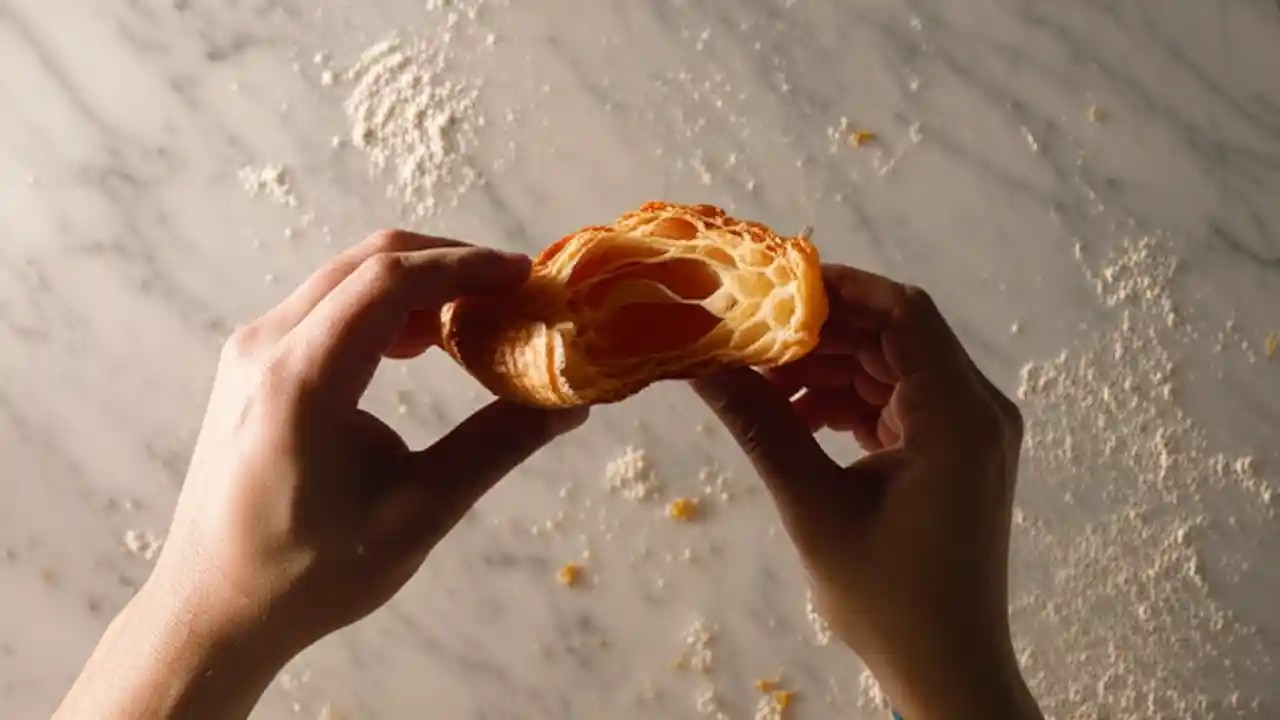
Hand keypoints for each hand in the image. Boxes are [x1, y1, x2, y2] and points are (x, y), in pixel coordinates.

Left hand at [57, 231, 587, 718]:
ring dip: (416, 281)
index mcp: (302, 380)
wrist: (214, 604)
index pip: (390, 280)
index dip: (464, 266)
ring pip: (344, 277)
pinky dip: (383, 305)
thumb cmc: (311, 570)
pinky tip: (425, 340)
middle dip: (447, 262)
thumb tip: (568, 405)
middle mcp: (265, 347)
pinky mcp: (252, 364)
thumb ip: (498, 445)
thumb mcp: (420, 511)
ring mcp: (251, 351)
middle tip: (512, 288)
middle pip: (367, 262)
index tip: (523, 274)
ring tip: (478, 312)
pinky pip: (325, 306)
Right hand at [694, 265, 1039, 719]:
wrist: (947, 668)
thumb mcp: (815, 507)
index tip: (775, 287)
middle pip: (896, 335)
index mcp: (960, 416)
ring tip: (760, 384)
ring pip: (890, 367)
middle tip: (751, 335)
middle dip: (821, 332)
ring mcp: (968, 432)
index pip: (906, 314)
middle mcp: (977, 411)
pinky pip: (896, 402)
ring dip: (827, 369)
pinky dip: (845, 402)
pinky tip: (793, 417)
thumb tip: (704, 368)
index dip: (841, 288)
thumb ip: (762, 427)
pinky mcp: (952, 453)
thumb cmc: (890, 599)